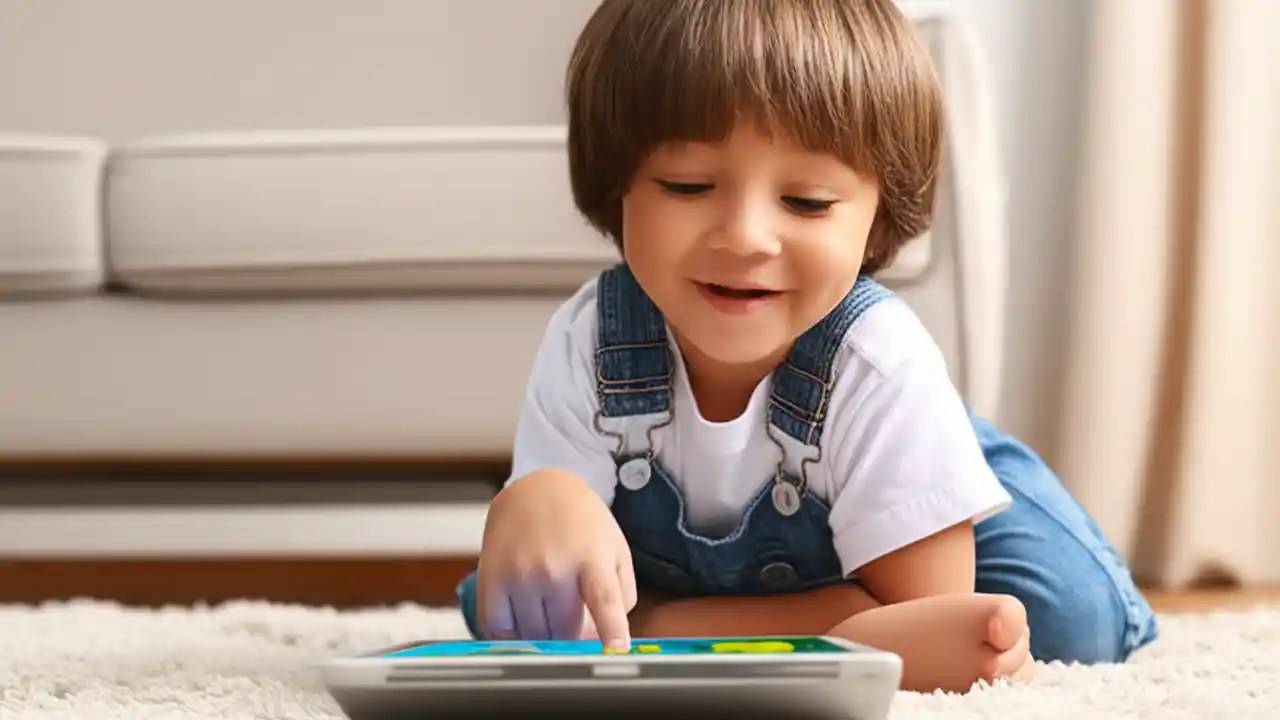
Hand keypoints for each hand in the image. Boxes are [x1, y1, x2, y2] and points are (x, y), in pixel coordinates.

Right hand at [476, 469, 636, 649]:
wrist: (535, 492)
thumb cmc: (581, 526)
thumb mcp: (615, 551)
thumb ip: (621, 598)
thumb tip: (603, 642)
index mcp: (590, 558)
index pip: (603, 600)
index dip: (611, 631)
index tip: (616, 653)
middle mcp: (552, 566)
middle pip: (566, 632)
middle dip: (575, 634)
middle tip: (575, 612)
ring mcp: (518, 575)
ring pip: (535, 637)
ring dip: (546, 634)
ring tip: (550, 606)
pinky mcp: (491, 581)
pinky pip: (500, 632)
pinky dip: (514, 634)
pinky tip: (524, 614)